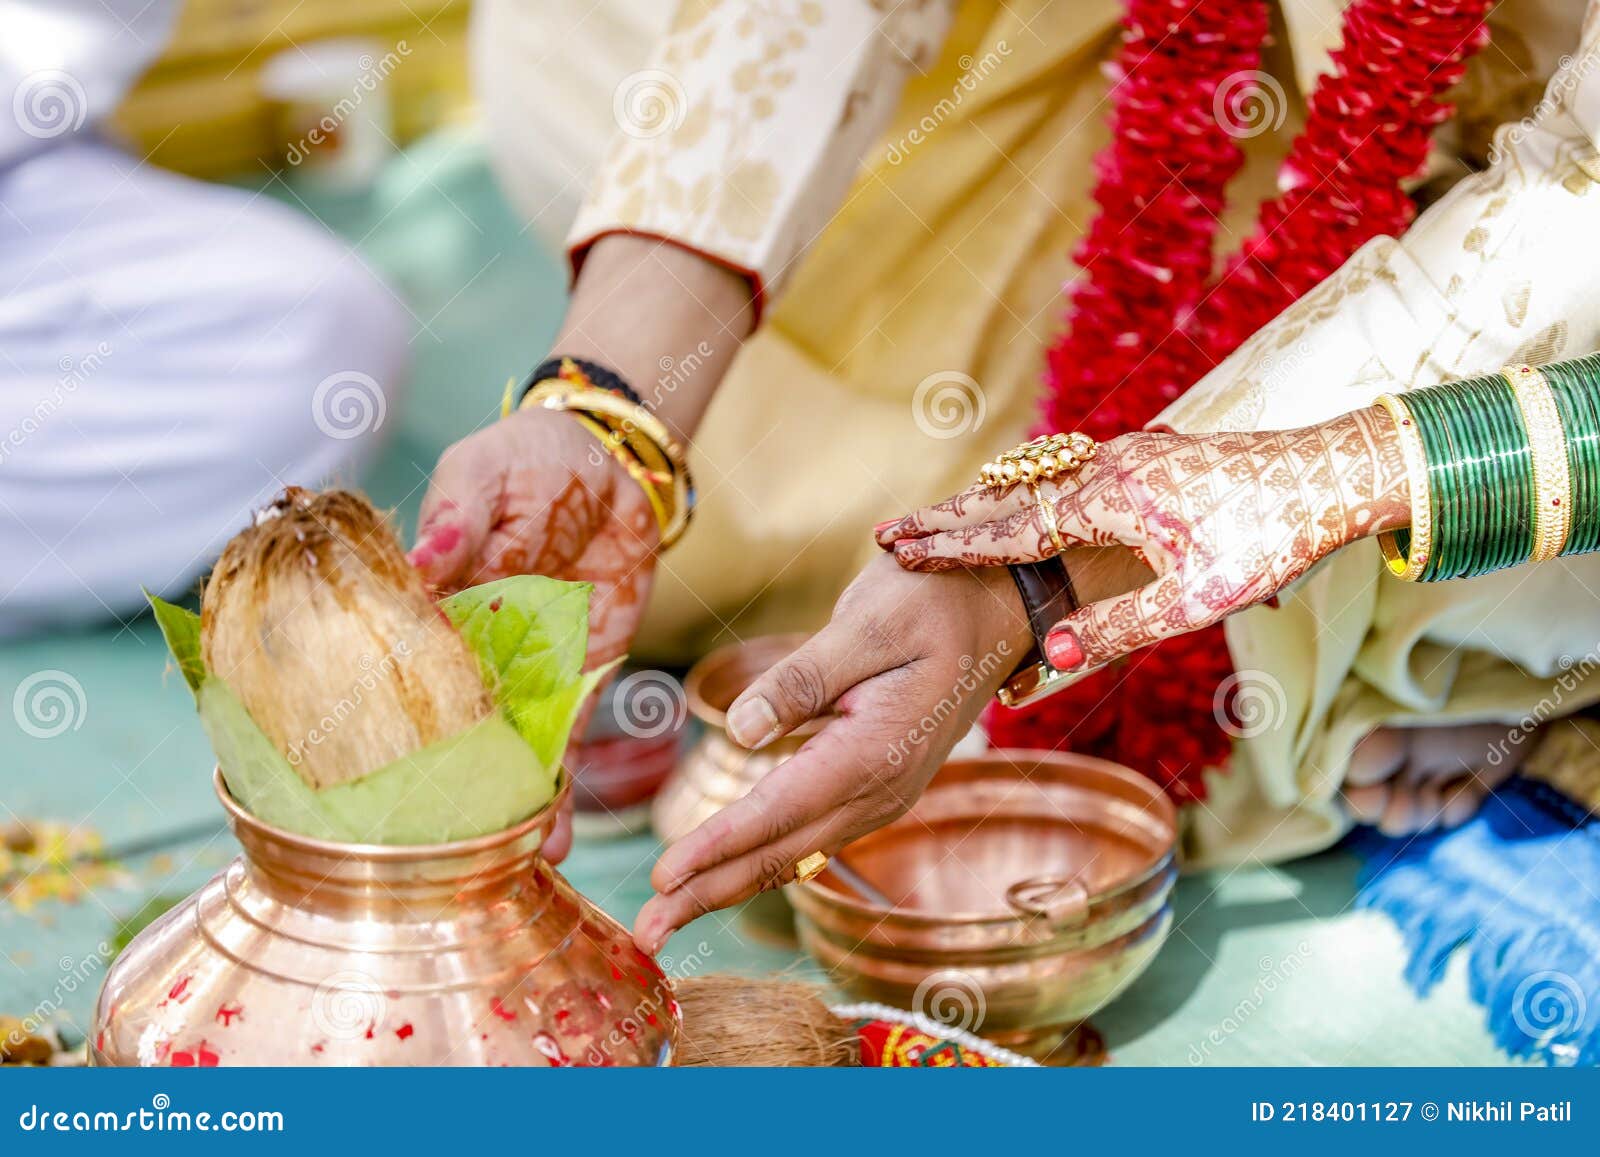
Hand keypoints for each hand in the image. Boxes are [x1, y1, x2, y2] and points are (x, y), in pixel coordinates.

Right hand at [411, 407, 657, 860]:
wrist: (612, 465)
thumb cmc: (530, 459)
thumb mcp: (486, 473)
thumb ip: (460, 518)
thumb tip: (421, 561)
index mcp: (428, 598)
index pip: (393, 663)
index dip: (376, 717)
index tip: (358, 779)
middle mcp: (466, 646)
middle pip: (444, 723)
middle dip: (435, 787)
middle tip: (426, 856)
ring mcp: (521, 667)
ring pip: (501, 746)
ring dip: (500, 805)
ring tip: (493, 872)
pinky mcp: (576, 675)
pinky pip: (564, 737)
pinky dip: (559, 786)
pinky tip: (550, 842)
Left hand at [632, 554, 1032, 952]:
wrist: (994, 607)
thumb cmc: (931, 602)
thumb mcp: (867, 623)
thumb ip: (802, 679)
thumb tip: (740, 730)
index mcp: (877, 751)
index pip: (781, 809)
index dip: (718, 845)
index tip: (663, 877)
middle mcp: (880, 789)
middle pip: (780, 852)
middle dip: (708, 892)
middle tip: (645, 934)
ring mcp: (880, 796)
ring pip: (792, 854)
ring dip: (727, 886)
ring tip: (666, 919)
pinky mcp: (872, 788)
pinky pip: (808, 837)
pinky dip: (759, 861)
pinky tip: (721, 878)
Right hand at [879, 408, 1409, 673]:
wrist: (1336, 473)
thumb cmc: (1273, 538)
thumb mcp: (1199, 599)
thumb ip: (1120, 628)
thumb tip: (1050, 656)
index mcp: (1113, 499)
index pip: (1014, 530)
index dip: (953, 546)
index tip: (898, 552)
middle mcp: (1111, 466)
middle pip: (1010, 495)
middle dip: (949, 517)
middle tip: (890, 534)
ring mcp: (1130, 455)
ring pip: (1037, 479)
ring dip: (985, 502)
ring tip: (938, 523)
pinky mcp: (1150, 456)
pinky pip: (1068, 472)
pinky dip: (1027, 491)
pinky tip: (1022, 501)